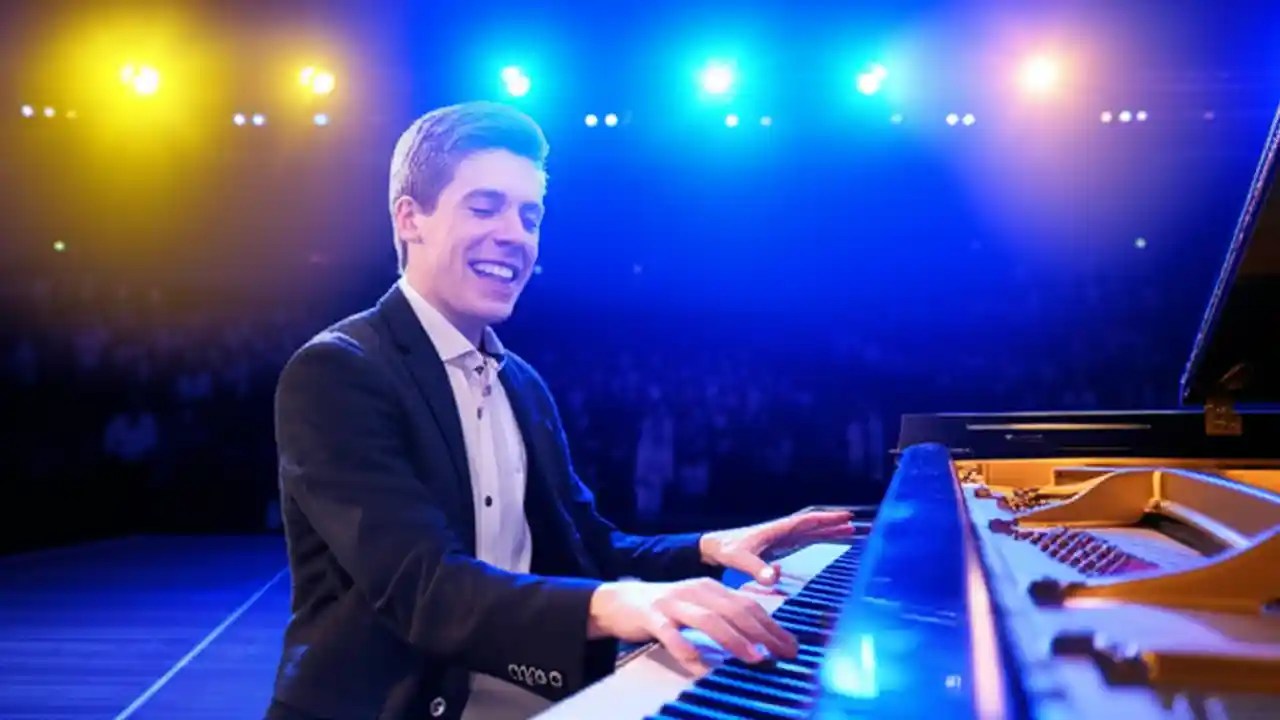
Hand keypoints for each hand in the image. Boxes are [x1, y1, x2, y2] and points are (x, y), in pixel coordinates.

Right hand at [587, 578, 798, 676]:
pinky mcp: (651, 616)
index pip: (748, 604)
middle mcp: (695, 590)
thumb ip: (724, 617)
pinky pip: (671, 634)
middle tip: (782, 653)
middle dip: (762, 632)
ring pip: (708, 619)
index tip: (791, 645)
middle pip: (734, 610)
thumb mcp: (698, 606)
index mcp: (711, 588)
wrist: (618, 601)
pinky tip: (701, 665)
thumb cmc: (666, 608)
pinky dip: (687, 649)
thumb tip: (760, 639)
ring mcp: (673, 602)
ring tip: (753, 657)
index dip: (772, 625)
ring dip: (734, 639)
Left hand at [699, 509, 855, 585]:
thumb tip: (773, 578)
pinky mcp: (778, 545)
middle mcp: (781, 531)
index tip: (845, 516)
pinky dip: (817, 537)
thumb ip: (756, 568)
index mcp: (776, 530)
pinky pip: (803, 539)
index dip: (826, 519)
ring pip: (810, 531)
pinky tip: (826, 539)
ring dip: (828, 530)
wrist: (714, 548)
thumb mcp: (739, 560)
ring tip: (849, 529)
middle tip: (854, 522)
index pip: (806, 521)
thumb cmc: (726, 550)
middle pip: (812, 524)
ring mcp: (781, 537)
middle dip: (832, 523)